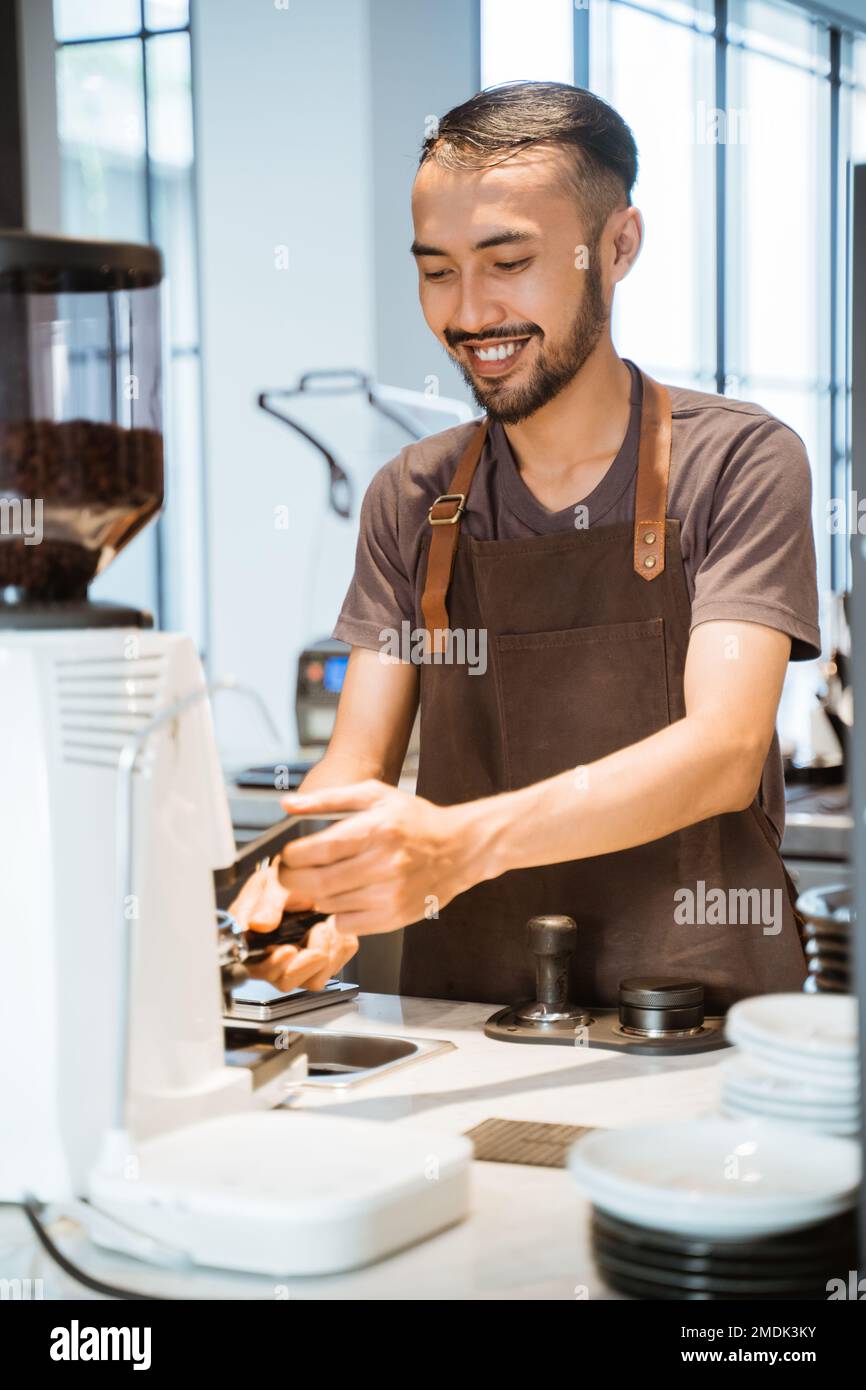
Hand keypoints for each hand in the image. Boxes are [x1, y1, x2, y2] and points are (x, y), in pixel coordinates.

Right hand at [227, 858, 358, 990]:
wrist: (311, 872)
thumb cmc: (285, 879)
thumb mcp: (273, 883)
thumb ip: (266, 904)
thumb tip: (258, 924)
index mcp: (252, 942)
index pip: (257, 969)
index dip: (273, 965)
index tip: (289, 950)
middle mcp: (273, 958)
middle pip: (286, 981)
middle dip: (305, 962)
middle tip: (318, 930)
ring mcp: (299, 962)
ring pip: (313, 980)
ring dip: (326, 952)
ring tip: (326, 923)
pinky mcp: (323, 960)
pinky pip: (335, 966)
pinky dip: (341, 947)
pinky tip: (334, 925)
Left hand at [277, 779, 477, 936]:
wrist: (459, 849)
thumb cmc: (415, 821)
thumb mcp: (374, 796)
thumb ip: (328, 799)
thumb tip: (288, 806)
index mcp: (376, 830)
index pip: (316, 851)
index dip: (291, 857)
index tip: (288, 855)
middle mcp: (384, 864)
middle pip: (316, 883)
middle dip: (292, 880)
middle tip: (291, 873)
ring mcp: (390, 895)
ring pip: (327, 905)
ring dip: (316, 895)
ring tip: (327, 879)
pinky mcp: (394, 918)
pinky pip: (345, 924)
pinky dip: (337, 912)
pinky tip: (348, 895)